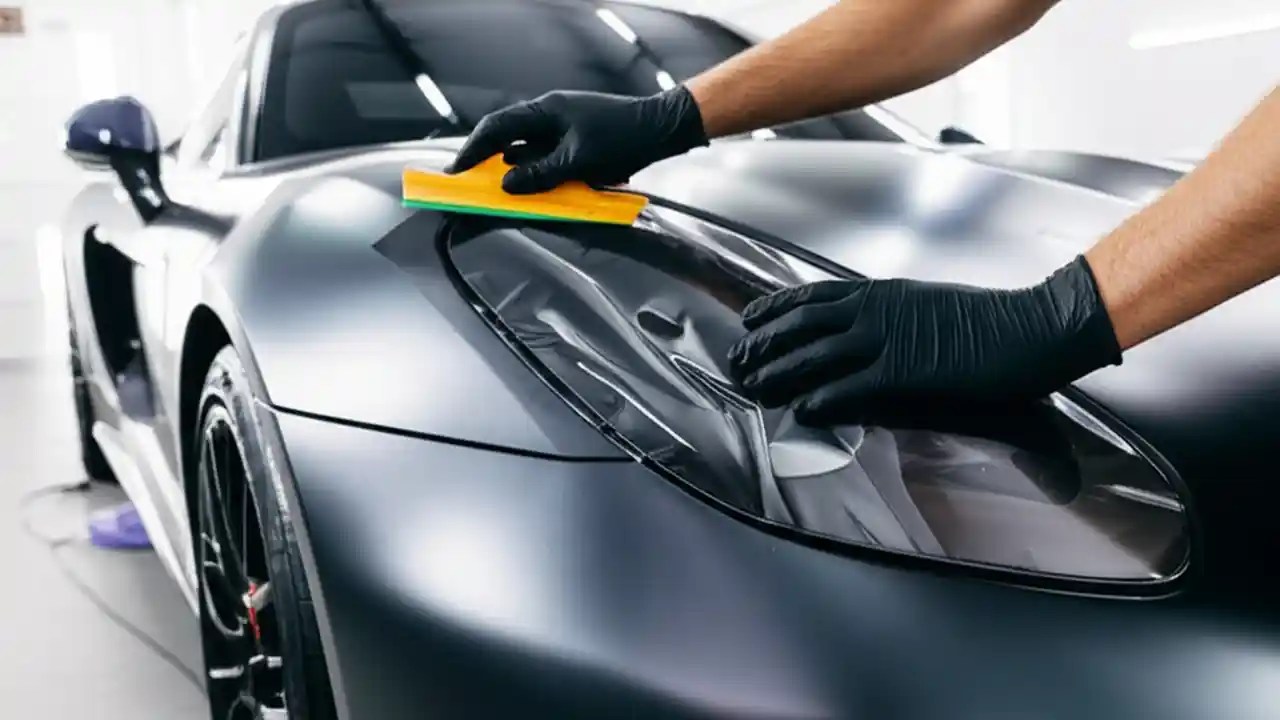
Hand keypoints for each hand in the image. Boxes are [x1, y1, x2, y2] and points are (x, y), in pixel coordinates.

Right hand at [447, 87, 707, 193]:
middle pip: (506, 139)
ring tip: (492, 194)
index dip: (473, 150)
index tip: (455, 172)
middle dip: (485, 162)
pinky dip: (535, 175)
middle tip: (465, 185)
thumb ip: (541, 174)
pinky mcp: (575, 143)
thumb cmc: (622, 137)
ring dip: (510, 171)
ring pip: (526, 151)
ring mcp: (562, 129)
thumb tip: (507, 186)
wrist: (661, 129)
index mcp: (545, 111)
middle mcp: (549, 117)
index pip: (497, 128)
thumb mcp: (579, 160)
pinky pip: (545, 159)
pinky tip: (530, 192)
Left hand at [727, 256, 1121, 425]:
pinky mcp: (906, 372)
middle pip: (801, 325)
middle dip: (762, 344)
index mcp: (881, 292)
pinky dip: (822, 398)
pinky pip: (851, 387)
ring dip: (779, 374)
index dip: (774, 310)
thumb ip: (891, 316)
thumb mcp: (926, 305)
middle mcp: (875, 310)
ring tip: (752, 389)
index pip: (811, 297)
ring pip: (815, 356)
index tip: (748, 320)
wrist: (1032, 326)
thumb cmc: (988, 319)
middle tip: (734, 362)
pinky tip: (801, 411)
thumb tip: (864, 330)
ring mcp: (888, 340)